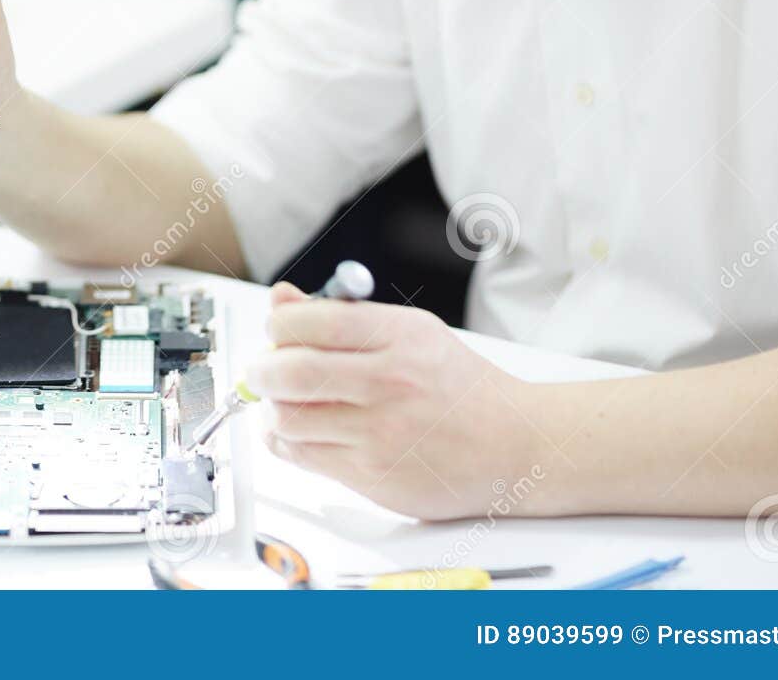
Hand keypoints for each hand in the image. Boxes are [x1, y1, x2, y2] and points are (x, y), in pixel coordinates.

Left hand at [243, 283, 543, 520]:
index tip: (276, 331)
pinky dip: (285, 439)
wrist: (515, 446)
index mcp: (401, 338)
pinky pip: (303, 456)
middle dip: (262, 368)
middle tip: (262, 368)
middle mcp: (390, 384)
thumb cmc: (461, 388)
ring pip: (289, 418)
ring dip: (272, 407)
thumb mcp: (411, 333)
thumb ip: (343, 317)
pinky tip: (297, 429)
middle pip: (292, 372)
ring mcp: (381, 434)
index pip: (312, 322)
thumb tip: (282, 301)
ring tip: (284, 400)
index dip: (278, 325)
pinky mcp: (373, 477)